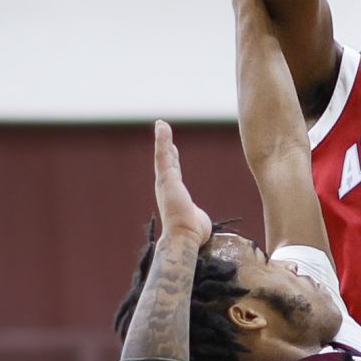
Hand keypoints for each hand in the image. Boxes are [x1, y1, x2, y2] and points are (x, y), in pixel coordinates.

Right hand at [152, 120, 212, 246]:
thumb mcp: (197, 219)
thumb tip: (201, 224)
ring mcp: (165, 181)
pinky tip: (161, 126)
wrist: (184, 237)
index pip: (173, 172)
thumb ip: (197, 216)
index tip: (172, 148)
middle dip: (164, 145)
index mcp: (173, 193)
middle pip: (166, 161)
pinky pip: (163, 154)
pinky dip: (161, 140)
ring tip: (160, 124)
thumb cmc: (192, 232)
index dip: (172, 159)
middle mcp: (166, 186)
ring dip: (161, 138)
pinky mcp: (166, 178)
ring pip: (162, 155)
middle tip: (162, 129)